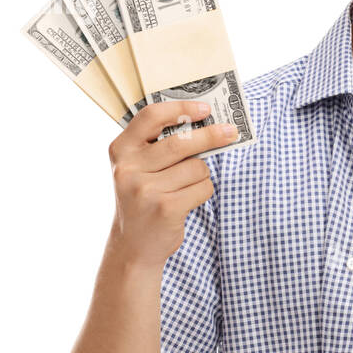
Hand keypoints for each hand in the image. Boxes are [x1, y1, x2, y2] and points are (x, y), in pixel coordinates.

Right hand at [105, 100, 240, 267]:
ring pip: (196, 167)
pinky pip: (203, 188)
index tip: (204, 108)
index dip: (180, 107)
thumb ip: (160, 146)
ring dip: (202, 176)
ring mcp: (145, 189)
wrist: (133, 245)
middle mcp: (129, 168)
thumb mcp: (139, 168)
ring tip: (185, 188)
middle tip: (231, 132)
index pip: (151, 116)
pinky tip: (188, 200)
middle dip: (211, 136)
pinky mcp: (165, 208)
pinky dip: (204, 192)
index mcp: (121, 150)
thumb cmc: (144, 198)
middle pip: (181, 142)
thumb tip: (205, 124)